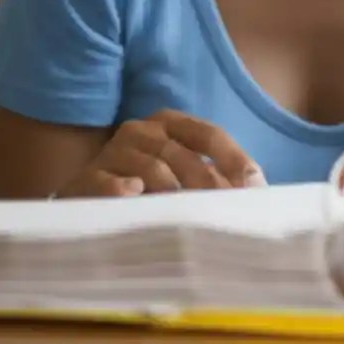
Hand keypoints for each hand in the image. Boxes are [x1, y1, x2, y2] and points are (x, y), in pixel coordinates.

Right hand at [54, 109, 264, 197]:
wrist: (87, 197)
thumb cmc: (148, 187)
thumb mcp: (183, 174)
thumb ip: (217, 176)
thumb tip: (257, 191)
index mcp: (170, 124)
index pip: (210, 135)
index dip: (235, 160)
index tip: (253, 188)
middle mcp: (141, 131)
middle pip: (185, 156)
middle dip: (210, 186)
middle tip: (227, 214)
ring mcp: (112, 153)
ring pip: (154, 170)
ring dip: (177, 195)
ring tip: (193, 219)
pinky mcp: (86, 179)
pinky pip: (110, 184)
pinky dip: (125, 191)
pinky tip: (137, 200)